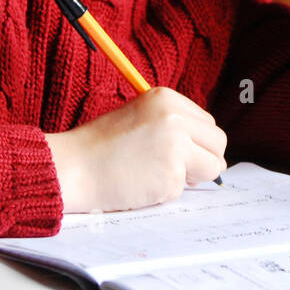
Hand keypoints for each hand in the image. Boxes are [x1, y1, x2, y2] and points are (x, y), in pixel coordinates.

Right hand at [44, 86, 228, 213]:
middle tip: (177, 169)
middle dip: (204, 160)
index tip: (178, 152)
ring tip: (157, 174)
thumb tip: (208, 151)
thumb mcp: (139, 117)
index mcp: (167, 98)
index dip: (197, 142)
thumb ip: (172, 125)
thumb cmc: (100, 146)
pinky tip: (142, 184)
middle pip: (218, 142)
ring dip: (192, 177)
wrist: (72, 167)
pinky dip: (167, 191)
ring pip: (212, 167)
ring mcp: (176, 146)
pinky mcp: (172, 175)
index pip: (207, 123)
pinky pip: (185, 189)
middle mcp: (175, 118)